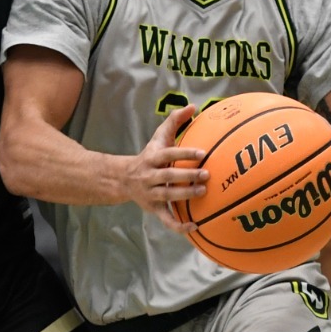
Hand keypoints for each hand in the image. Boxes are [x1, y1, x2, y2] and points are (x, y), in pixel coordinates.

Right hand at [124, 104, 207, 232]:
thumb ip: (175, 121)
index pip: (168, 154)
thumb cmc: (149, 155)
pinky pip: (166, 219)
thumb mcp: (158, 137)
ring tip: (203, 192)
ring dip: (185, 195)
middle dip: (187, 176)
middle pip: (168, 176)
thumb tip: (193, 106)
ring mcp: (151, 194)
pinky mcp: (154, 209)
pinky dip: (179, 225)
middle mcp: (150, 176)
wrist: (123, 179)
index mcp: (152, 158)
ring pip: (167, 196)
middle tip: (207, 175)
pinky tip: (195, 226)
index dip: (184, 153)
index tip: (202, 152)